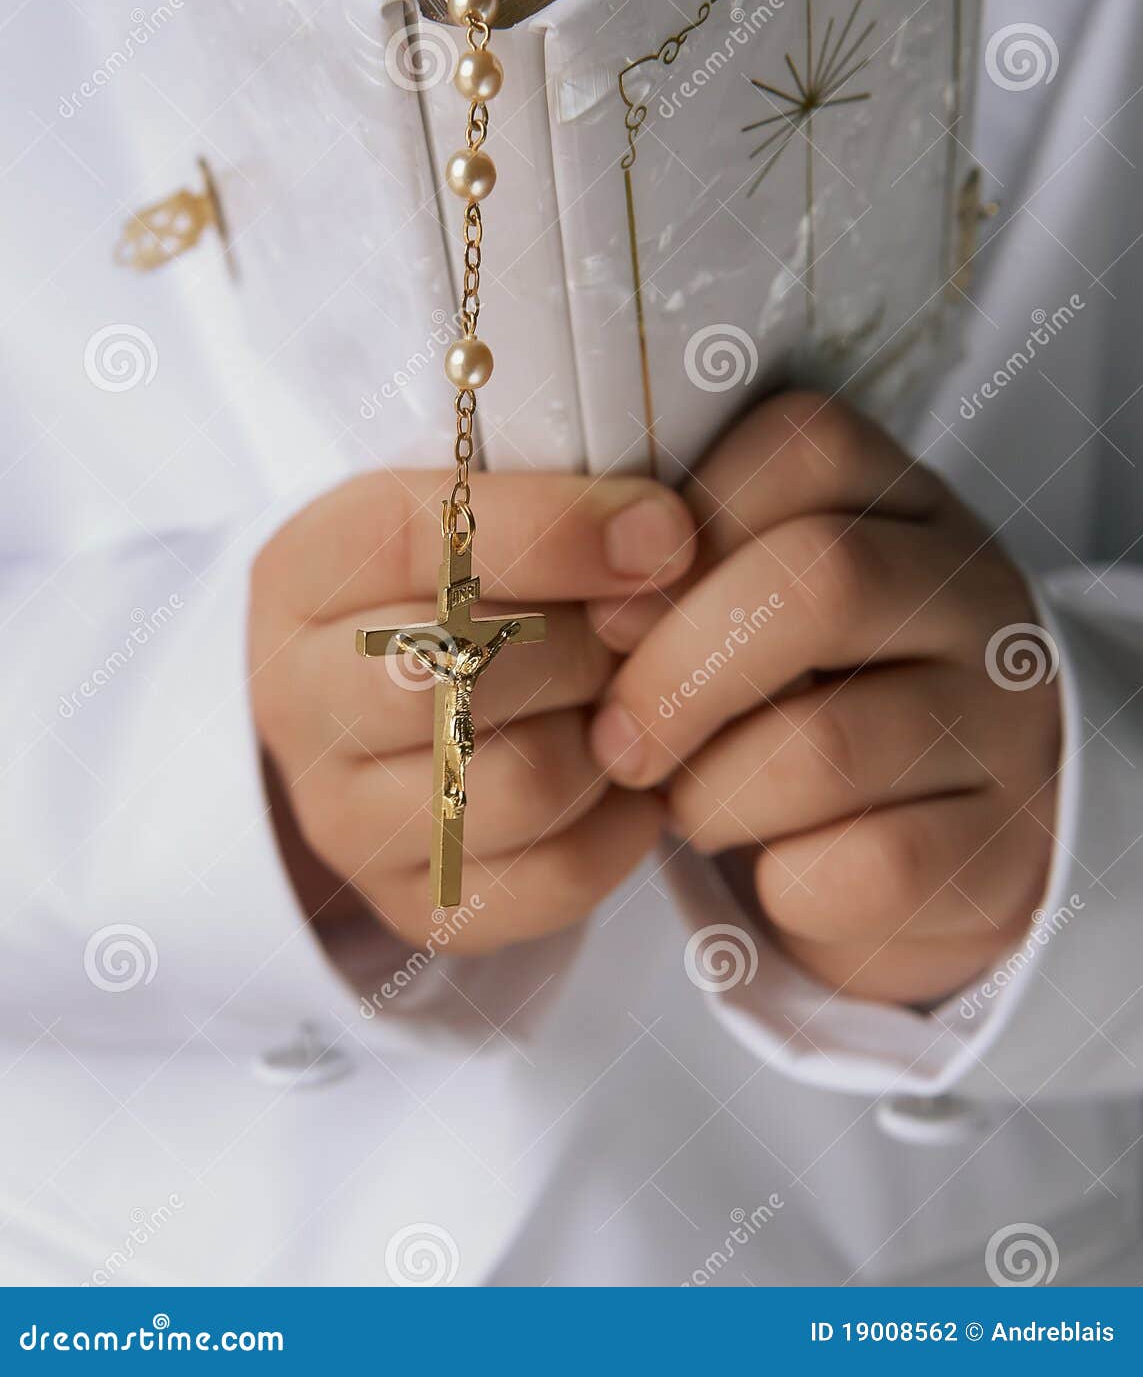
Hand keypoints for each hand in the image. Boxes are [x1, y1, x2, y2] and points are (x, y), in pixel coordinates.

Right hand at [249, 469, 693, 952]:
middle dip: (584, 644)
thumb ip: (562, 509)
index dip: (563, 535)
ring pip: (522, 783)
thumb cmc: (460, 590)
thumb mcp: (479, 513)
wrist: (399, 711)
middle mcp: (300, 702)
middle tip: (627, 632)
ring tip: (617, 702)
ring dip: (606, 737)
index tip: (660, 537)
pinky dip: (623, 823)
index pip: (427, 543)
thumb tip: (663, 544)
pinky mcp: (415, 906)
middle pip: (462, 672)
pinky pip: (558, 877)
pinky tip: (621, 775)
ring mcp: (346, 820)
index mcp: (305, 573)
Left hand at [589, 393, 1060, 1005]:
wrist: (956, 827)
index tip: (611, 614)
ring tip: (689, 807)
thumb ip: (692, 567)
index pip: (804, 445)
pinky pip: (872, 867)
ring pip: (826, 745)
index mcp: (907, 502)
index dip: (682, 526)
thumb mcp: (763, 597)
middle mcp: (978, 593)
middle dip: (677, 673)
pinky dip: (786, 881)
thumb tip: (597, 607)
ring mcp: (1004, 720)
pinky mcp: (1004, 846)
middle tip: (617, 742)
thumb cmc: (813, 693)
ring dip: (713, 794)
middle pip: (818, 580)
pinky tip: (774, 870)